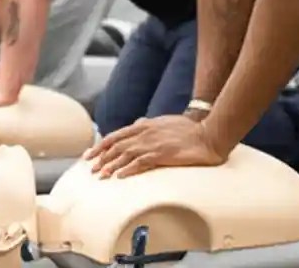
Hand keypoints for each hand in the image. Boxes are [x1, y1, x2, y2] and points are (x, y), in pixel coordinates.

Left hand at [83, 114, 226, 178]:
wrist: (208, 132)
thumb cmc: (189, 129)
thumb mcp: (164, 122)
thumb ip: (148, 124)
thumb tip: (137, 125)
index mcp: (144, 126)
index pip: (116, 135)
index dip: (101, 145)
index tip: (90, 154)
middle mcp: (145, 133)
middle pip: (116, 145)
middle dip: (101, 157)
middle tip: (90, 168)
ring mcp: (153, 143)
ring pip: (125, 154)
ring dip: (111, 165)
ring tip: (100, 175)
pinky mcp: (162, 154)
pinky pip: (141, 162)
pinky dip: (128, 169)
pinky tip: (120, 176)